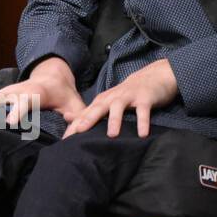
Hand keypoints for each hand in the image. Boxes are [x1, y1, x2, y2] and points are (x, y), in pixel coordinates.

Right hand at [0, 56, 86, 126]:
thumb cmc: (64, 95)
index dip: (17, 110)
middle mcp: (17, 91)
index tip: (9, 122)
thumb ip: (78, 118)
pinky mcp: (1, 96)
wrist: (52, 77)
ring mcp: (7, 93)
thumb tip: (75, 135)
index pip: (24, 101)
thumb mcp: (75, 105)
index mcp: (36, 92)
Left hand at [61, 58, 178, 138]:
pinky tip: (142, 134)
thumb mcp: (107, 102)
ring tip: (112, 135)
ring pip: (118, 108)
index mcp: (102, 101)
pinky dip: (142, 122)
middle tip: (79, 132)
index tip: (65, 140)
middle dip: (88, 120)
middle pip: (98, 109)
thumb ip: (89, 111)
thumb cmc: (126, 95)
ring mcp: (128, 97)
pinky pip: (143, 111)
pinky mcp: (144, 99)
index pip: (85, 115)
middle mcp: (112, 98)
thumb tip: (67, 118)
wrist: (152, 77)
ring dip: (114, 120)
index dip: (75, 126)